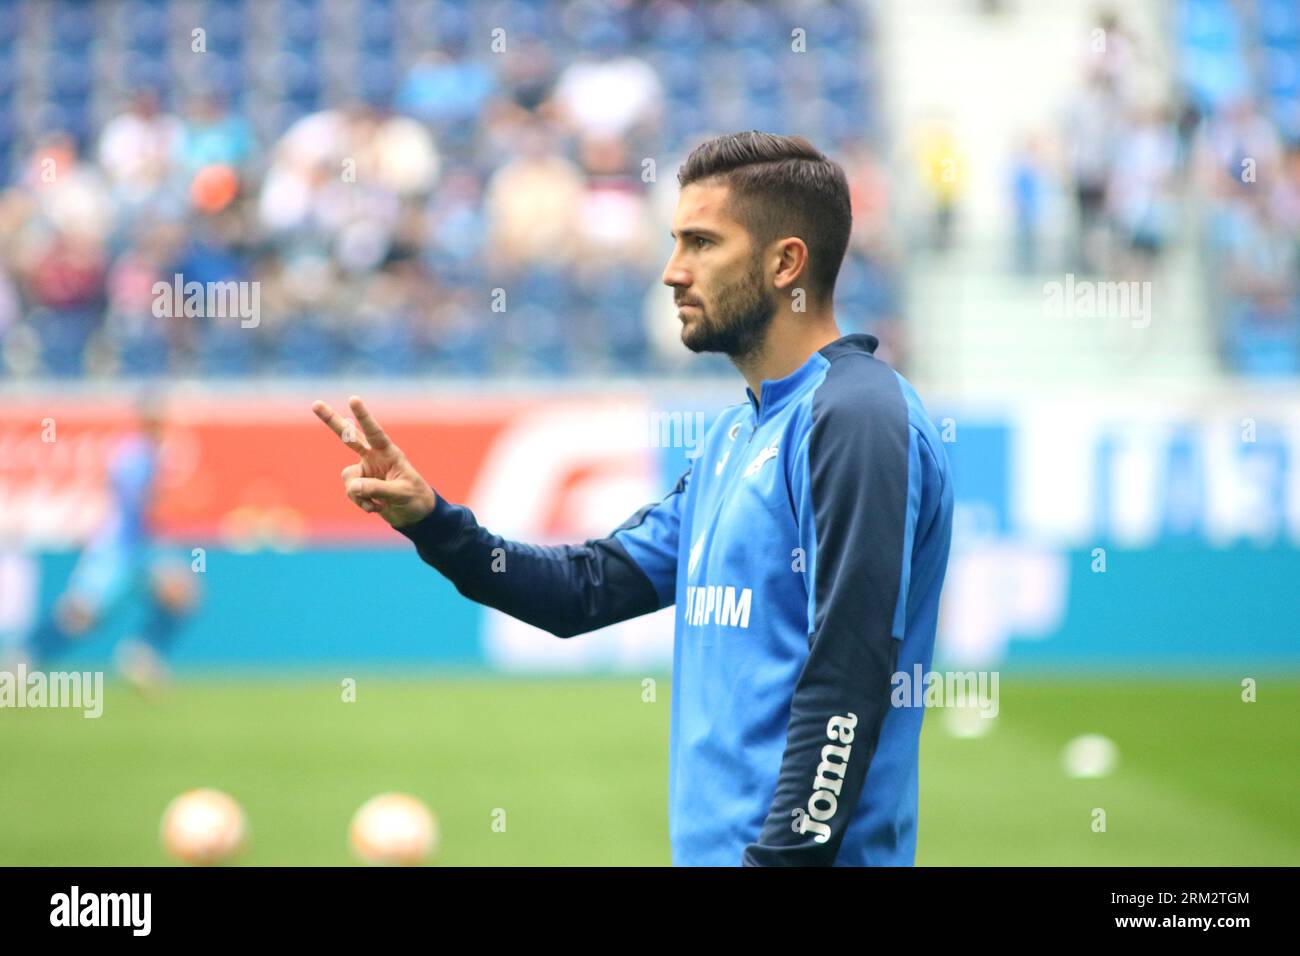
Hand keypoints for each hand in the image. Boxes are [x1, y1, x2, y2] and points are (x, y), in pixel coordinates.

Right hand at [312, 395, 437, 528]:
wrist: (414, 514)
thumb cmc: (414, 498)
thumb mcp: (400, 493)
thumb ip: (377, 488)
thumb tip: (353, 487)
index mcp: (389, 453)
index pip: (374, 432)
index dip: (363, 416)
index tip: (353, 399)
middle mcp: (374, 457)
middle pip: (349, 437)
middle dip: (332, 421)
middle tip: (315, 404)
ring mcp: (365, 471)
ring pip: (349, 479)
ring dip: (360, 495)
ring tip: (380, 503)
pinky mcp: (360, 485)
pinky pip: (352, 493)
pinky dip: (362, 503)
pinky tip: (377, 507)